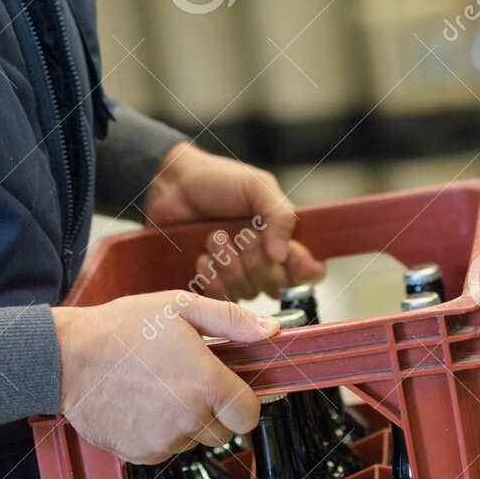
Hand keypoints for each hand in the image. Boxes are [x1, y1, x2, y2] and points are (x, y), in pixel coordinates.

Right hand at [51, 290, 279, 464]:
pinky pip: (164, 450)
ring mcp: (165, 440)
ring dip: (184, 422)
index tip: (226, 389)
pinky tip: (138, 405)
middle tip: (182, 381)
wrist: (67, 358)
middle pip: (222, 432)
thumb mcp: (179, 307)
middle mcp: (190, 418)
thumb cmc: (121, 328)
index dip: (241, 402)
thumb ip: (231, 320)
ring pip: (192, 441)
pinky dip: (157, 433)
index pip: (248, 416)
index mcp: (207, 383)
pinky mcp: (141, 454)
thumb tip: (270, 330)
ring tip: (154, 389)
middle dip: (211, 411)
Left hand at [142, 142, 325, 299]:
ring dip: (230, 265)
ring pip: (248, 292)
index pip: (308, 271)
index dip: (302, 270)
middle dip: (257, 260)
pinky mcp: (210, 283)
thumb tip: (283, 255)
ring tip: (214, 237)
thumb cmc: (215, 180)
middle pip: (276, 284)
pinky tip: (203, 258)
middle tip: (242, 234)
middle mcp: (262, 259)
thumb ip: (281, 216)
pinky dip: (212, 278)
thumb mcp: (257, 186)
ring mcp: (236, 273)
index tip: (287, 256)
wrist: (171, 184)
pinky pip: (221, 298)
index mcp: (281, 236)